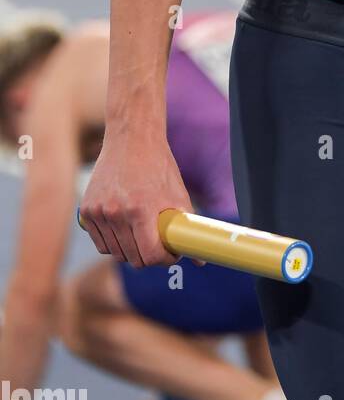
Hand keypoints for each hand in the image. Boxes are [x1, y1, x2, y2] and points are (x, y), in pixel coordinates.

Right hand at [80, 130, 197, 268]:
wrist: (131, 139)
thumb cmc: (158, 166)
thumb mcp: (178, 194)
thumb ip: (187, 227)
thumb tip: (200, 260)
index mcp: (141, 209)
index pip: (149, 256)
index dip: (163, 260)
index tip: (171, 254)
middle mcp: (116, 212)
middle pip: (132, 258)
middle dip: (149, 257)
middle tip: (159, 246)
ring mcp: (98, 212)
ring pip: (114, 253)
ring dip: (130, 250)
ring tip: (143, 235)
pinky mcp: (86, 211)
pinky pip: (100, 242)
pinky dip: (113, 243)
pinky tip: (125, 229)